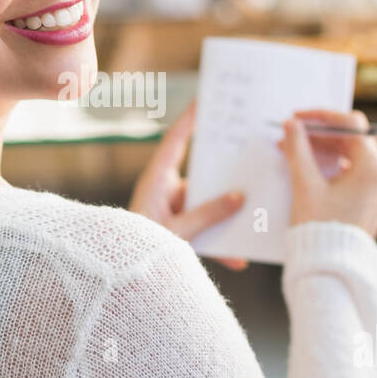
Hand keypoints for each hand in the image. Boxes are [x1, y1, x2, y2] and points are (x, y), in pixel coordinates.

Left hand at [129, 98, 249, 270]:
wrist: (121, 278)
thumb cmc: (137, 249)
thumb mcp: (177, 232)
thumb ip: (207, 215)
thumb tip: (239, 197)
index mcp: (156, 181)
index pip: (176, 141)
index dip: (190, 119)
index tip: (205, 99)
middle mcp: (165, 191)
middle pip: (201, 173)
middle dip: (225, 171)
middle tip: (249, 152)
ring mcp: (172, 210)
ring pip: (207, 205)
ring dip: (227, 215)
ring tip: (255, 213)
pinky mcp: (178, 229)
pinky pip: (204, 230)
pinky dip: (220, 245)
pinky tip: (239, 261)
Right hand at [276, 108, 376, 238]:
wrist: (331, 270)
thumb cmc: (319, 229)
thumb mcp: (305, 185)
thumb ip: (298, 149)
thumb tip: (292, 125)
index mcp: (372, 170)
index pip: (352, 125)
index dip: (323, 117)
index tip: (300, 118)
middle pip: (353, 140)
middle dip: (320, 136)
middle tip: (292, 135)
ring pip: (352, 157)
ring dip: (325, 151)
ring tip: (296, 152)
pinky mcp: (372, 203)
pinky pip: (355, 174)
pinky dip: (333, 167)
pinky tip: (310, 169)